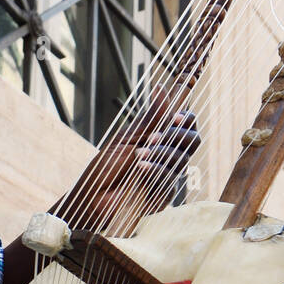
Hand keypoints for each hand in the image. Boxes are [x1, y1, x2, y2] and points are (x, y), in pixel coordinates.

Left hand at [62, 111, 200, 230]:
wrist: (91, 195)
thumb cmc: (105, 167)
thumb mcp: (126, 138)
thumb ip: (149, 118)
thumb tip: (161, 88)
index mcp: (161, 140)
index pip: (187, 125)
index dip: (186, 119)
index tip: (173, 117)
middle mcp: (168, 157)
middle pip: (193, 141)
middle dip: (176, 136)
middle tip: (153, 138)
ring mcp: (168, 176)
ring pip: (182, 160)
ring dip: (160, 153)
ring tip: (138, 155)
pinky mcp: (164, 195)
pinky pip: (170, 179)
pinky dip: (155, 170)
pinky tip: (140, 168)